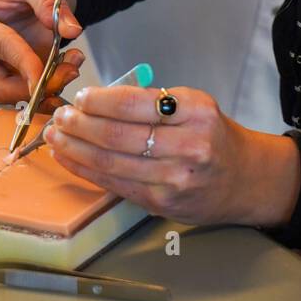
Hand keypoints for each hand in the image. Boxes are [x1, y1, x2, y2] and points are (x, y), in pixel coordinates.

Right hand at [0, 0, 85, 110]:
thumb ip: (48, 1)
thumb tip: (69, 30)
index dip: (27, 63)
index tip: (55, 72)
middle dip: (38, 85)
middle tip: (72, 70)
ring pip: (13, 96)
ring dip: (47, 88)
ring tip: (73, 64)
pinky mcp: (2, 80)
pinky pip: (24, 96)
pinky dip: (48, 90)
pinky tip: (66, 70)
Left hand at [45, 83, 300, 227]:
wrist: (243, 179)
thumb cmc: (212, 136)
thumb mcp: (193, 106)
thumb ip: (151, 102)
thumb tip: (96, 101)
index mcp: (196, 111)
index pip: (135, 103)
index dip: (100, 101)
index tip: (81, 97)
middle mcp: (189, 145)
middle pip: (118, 135)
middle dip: (81, 125)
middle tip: (60, 116)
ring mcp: (175, 179)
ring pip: (111, 163)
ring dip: (76, 149)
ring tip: (56, 136)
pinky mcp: (162, 202)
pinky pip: (115, 184)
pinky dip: (86, 170)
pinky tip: (70, 158)